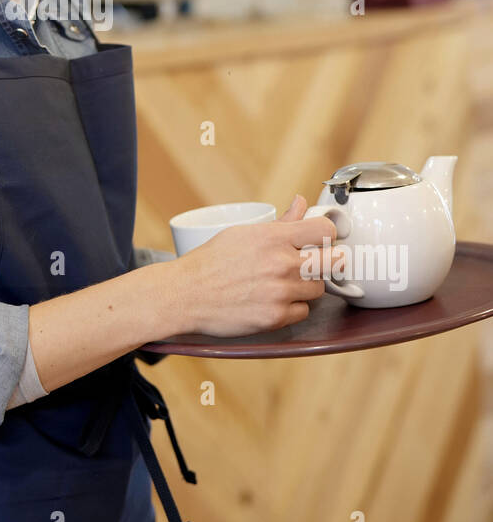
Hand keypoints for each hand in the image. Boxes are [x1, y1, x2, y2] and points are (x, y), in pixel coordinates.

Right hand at [171, 194, 341, 336]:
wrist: (186, 294)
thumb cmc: (211, 261)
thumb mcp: (244, 233)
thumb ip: (280, 222)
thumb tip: (301, 203)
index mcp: (274, 237)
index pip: (325, 230)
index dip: (328, 234)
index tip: (324, 240)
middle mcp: (282, 264)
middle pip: (335, 261)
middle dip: (328, 261)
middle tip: (315, 263)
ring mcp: (281, 292)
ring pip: (319, 289)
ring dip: (306, 286)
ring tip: (283, 283)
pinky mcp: (276, 317)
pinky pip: (303, 312)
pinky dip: (292, 308)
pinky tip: (274, 300)